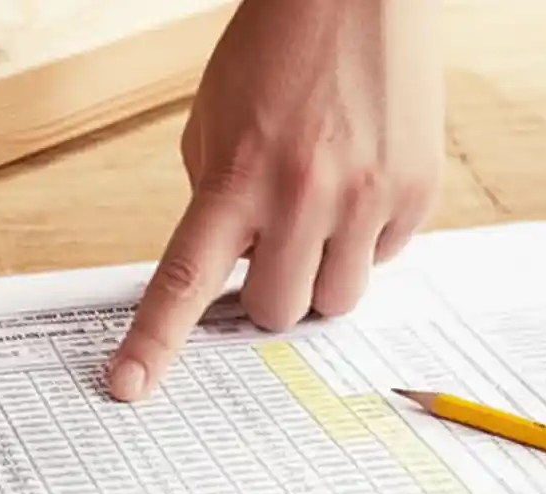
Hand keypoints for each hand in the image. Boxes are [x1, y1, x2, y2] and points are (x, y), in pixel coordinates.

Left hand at [107, 0, 443, 400]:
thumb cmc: (273, 55)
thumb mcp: (211, 127)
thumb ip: (213, 203)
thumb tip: (231, 267)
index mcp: (233, 181)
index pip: (184, 282)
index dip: (155, 342)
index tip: (130, 386)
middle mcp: (301, 197)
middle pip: (278, 312)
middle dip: (269, 291)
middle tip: (273, 243)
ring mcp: (364, 197)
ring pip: (337, 300)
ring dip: (320, 272)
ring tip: (320, 211)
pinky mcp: (415, 190)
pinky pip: (385, 257)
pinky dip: (366, 237)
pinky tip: (359, 183)